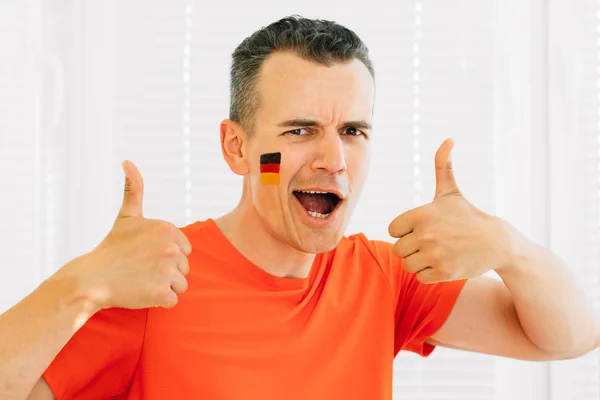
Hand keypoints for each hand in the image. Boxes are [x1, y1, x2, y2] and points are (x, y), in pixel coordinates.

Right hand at [57, 161, 192, 309]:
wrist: (92, 279)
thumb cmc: (112, 248)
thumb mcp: (127, 216)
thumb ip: (134, 188)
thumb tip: (127, 161)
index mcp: (168, 229)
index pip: (184, 250)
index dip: (166, 256)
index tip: (145, 255)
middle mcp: (172, 247)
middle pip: (184, 268)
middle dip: (166, 272)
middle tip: (141, 270)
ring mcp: (167, 270)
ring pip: (181, 285)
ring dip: (164, 287)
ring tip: (142, 280)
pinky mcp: (162, 292)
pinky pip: (173, 300)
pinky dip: (159, 301)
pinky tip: (141, 292)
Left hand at [388, 139, 518, 283]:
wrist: (498, 242)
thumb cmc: (468, 216)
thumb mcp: (451, 192)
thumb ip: (443, 166)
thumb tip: (448, 139)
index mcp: (422, 214)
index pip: (393, 229)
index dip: (405, 231)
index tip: (422, 228)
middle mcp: (426, 234)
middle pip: (399, 249)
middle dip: (413, 247)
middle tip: (432, 243)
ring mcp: (435, 254)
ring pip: (408, 264)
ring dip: (420, 261)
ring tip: (438, 253)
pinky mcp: (443, 272)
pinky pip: (420, 277)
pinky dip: (430, 273)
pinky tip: (445, 263)